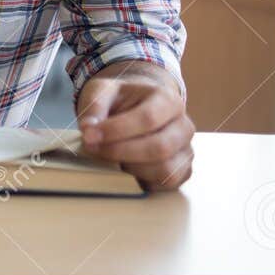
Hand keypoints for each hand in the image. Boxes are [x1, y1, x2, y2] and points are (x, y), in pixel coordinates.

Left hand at [77, 72, 193, 190]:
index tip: (88, 135)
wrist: (135, 107)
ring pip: (164, 169)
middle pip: (159, 147)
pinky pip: (166, 184)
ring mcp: (186, 150)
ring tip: (110, 156)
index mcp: (168, 100)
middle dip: (120, 152)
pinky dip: (142, 180)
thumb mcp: (102, 91)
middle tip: (92, 149)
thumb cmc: (120, 99)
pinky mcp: (182, 171)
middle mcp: (184, 126)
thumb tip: (89, 129)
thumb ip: (95, 106)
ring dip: (131, 167)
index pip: (148, 118)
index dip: (116, 130)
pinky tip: (123, 167)